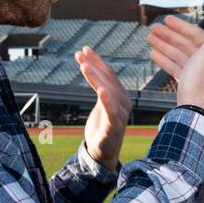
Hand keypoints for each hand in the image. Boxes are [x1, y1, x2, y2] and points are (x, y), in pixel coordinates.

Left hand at [75, 46, 131, 170]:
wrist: (103, 153)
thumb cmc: (101, 127)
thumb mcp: (101, 104)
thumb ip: (101, 88)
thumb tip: (91, 68)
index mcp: (121, 96)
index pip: (109, 74)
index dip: (97, 61)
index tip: (84, 49)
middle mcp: (124, 103)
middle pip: (108, 80)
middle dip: (94, 65)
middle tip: (79, 53)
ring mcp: (120, 115)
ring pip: (108, 92)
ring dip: (96, 78)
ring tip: (84, 65)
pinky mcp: (113, 127)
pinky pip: (111, 112)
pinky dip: (107, 100)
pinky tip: (101, 90)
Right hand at [148, 12, 203, 114]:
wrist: (194, 111)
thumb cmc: (202, 83)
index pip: (197, 35)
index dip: (181, 26)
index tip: (166, 19)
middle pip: (187, 44)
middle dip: (169, 36)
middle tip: (153, 28)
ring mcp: (198, 73)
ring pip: (179, 55)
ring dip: (164, 46)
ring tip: (149, 38)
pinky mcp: (189, 83)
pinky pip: (176, 67)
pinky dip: (165, 60)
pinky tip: (153, 54)